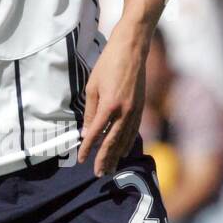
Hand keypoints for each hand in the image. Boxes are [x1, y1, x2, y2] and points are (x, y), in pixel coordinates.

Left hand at [77, 27, 145, 176]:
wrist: (132, 49)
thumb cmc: (108, 64)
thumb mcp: (92, 86)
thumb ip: (90, 111)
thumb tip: (86, 131)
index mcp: (109, 106)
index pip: (96, 134)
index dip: (88, 148)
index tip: (82, 159)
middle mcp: (124, 112)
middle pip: (113, 142)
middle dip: (105, 159)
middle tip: (100, 173)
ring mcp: (135, 110)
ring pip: (125, 139)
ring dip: (117, 155)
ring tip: (111, 167)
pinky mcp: (141, 107)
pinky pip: (134, 130)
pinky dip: (128, 142)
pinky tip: (125, 150)